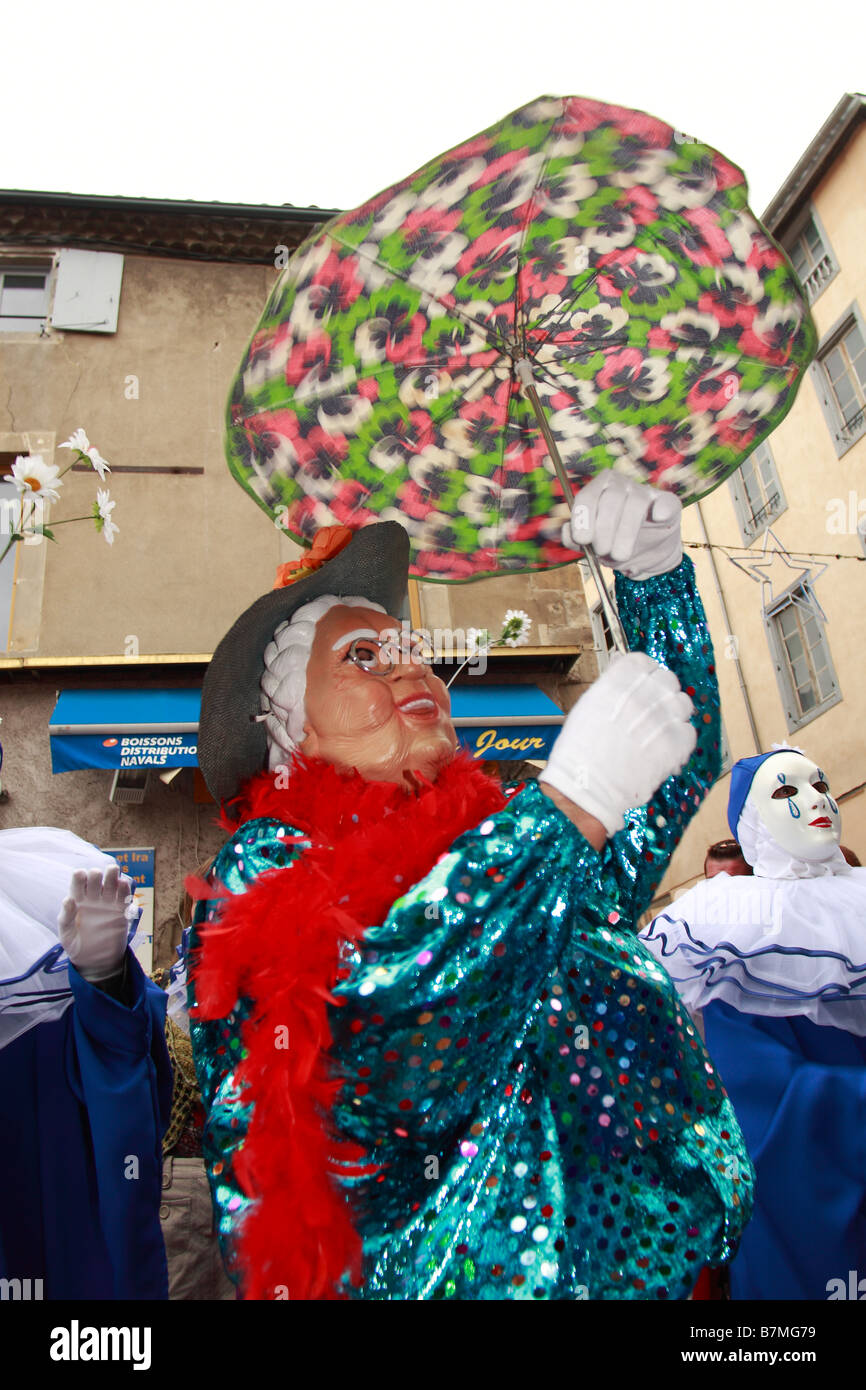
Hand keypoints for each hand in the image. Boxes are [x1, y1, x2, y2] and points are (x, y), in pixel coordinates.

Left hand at [57, 866, 135, 982]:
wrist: (94, 960)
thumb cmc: (75, 945)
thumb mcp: (65, 934)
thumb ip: (66, 916)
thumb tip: (67, 899)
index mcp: (77, 899)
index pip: (78, 881)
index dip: (79, 875)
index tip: (80, 874)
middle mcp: (93, 897)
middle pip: (95, 878)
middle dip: (96, 874)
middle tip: (96, 875)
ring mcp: (108, 903)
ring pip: (111, 883)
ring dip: (112, 874)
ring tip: (113, 870)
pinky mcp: (121, 911)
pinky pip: (124, 897)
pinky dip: (125, 889)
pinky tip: (123, 884)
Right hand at [539, 652, 696, 836]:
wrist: (586, 786)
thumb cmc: (579, 750)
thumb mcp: (587, 705)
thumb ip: (610, 683)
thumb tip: (621, 664)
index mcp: (619, 682)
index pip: (643, 662)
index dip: (643, 673)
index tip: (641, 684)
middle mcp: (644, 695)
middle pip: (667, 680)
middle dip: (660, 693)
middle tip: (651, 709)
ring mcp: (663, 719)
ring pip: (683, 704)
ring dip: (673, 714)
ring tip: (659, 730)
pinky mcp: (676, 744)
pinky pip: (689, 732)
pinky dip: (679, 739)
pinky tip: (664, 747)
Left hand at [562, 472, 681, 578]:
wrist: (647, 556)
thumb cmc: (614, 545)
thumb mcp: (592, 546)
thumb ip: (575, 540)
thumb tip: (565, 531)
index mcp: (598, 490)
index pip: (586, 496)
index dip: (583, 519)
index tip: (583, 540)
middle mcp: (620, 485)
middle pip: (610, 499)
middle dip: (604, 529)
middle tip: (603, 551)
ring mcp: (646, 492)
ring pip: (635, 503)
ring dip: (625, 533)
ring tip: (620, 554)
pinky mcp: (669, 504)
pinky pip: (666, 502)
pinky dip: (662, 509)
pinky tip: (658, 517)